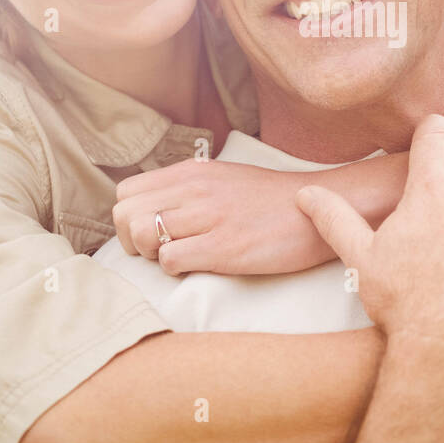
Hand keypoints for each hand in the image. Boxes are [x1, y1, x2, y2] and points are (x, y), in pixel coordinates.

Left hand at [113, 160, 334, 275]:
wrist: (320, 207)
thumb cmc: (271, 200)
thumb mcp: (223, 178)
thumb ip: (188, 188)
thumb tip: (154, 208)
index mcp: (191, 172)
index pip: (125, 192)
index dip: (130, 218)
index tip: (151, 232)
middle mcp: (194, 189)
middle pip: (123, 215)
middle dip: (132, 240)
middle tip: (159, 251)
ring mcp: (208, 217)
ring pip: (141, 235)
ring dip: (152, 255)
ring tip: (179, 257)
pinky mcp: (224, 247)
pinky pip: (170, 260)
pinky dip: (176, 270)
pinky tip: (199, 265)